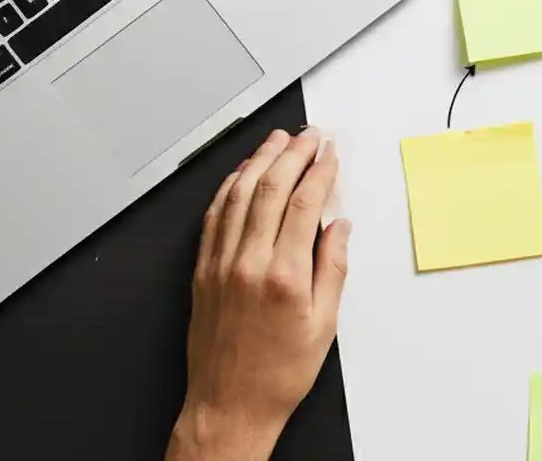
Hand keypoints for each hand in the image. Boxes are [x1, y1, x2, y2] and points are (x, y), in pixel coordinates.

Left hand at [166, 129, 349, 460]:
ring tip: (276, 141)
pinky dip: (228, 188)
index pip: (303, 204)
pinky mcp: (202, 271)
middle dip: (292, 154)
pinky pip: (214, 217)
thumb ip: (332, 269)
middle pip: (270, 188)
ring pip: (237, 195)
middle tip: (308, 136)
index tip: (330, 154)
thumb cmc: (278, 374)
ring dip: (258, 160)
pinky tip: (240, 175)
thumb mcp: (324, 326)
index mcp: (283, 276)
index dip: (319, 171)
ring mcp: (220, 264)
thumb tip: (338, 228)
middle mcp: (247, 263)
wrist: (230, 404)